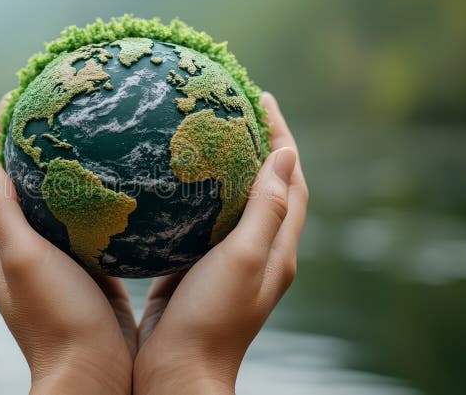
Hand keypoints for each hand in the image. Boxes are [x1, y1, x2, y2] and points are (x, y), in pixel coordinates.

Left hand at [0, 94, 135, 394]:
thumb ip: (1, 214)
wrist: (95, 372)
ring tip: (85, 129)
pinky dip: (88, 193)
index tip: (17, 94)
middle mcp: (19, 248)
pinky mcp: (82, 266)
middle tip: (55, 104)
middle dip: (29, 141)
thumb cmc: (57, 318)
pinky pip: (80, 219)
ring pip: (50, 199)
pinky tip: (115, 177)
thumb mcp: (23, 261)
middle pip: (16, 182)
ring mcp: (51, 258)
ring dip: (60, 164)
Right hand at [133, 92, 308, 394]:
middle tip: (234, 106)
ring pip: (237, 200)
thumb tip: (287, 154)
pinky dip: (200, 191)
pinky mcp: (199, 267)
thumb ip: (267, 211)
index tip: (262, 97)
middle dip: (259, 143)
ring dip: (230, 164)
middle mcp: (261, 251)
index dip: (282, 136)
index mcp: (279, 247)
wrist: (177, 370)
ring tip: (206, 131)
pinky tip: (174, 179)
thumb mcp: (243, 260)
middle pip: (270, 185)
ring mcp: (230, 260)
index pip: (292, 179)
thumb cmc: (211, 318)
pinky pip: (206, 218)